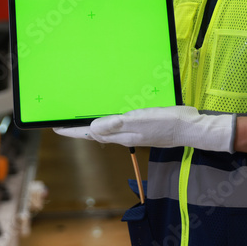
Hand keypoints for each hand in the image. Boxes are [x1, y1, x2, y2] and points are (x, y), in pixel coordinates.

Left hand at [54, 106, 234, 151]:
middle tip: (64, 121)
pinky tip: (110, 112)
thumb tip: (92, 127)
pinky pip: (118, 123)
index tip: (56, 127)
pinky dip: (108, 118)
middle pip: (95, 132)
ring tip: (80, 117)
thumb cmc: (167, 123)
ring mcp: (133, 130)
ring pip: (106, 128)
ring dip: (92, 123)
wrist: (190, 128)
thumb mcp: (140, 120)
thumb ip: (116, 123)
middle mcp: (123, 134)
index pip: (90, 133)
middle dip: (79, 128)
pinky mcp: (141, 125)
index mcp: (120, 133)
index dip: (72, 131)